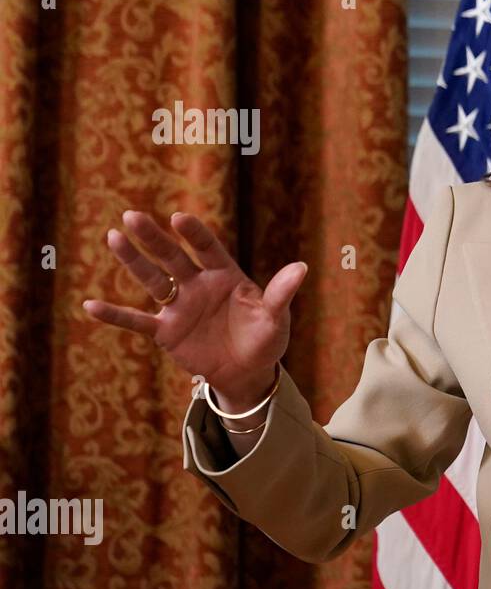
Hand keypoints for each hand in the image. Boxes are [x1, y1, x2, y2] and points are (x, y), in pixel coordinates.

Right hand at [82, 210, 307, 402]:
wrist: (249, 372)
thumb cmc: (265, 338)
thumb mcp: (275, 317)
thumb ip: (281, 293)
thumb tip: (302, 267)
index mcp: (225, 275)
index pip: (207, 248)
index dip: (193, 233)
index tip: (178, 218)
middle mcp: (198, 285)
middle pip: (172, 257)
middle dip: (153, 238)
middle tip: (132, 216)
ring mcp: (180, 307)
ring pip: (152, 280)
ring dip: (133, 261)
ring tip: (113, 237)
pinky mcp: (167, 332)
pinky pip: (137, 321)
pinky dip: (116, 315)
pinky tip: (90, 305)